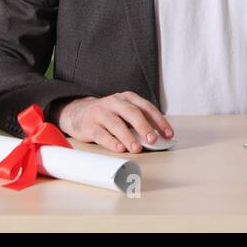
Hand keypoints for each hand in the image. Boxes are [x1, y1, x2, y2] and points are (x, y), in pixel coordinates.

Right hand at [57, 92, 173, 153]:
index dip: (159, 121)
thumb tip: (157, 138)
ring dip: (128, 137)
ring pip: (116, 124)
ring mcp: (100, 113)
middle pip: (131, 113)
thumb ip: (138, 121)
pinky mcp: (89, 125)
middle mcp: (114, 102)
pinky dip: (111, 142)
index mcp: (127, 98)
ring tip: (137, 148)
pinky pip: (101, 134)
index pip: (146, 108)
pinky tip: (119, 148)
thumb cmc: (108, 114)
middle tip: (153, 140)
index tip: (168, 134)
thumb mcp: (124, 112)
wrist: (77, 112)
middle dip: (144, 126)